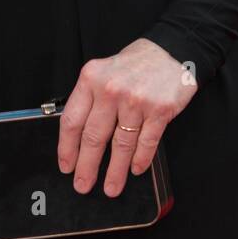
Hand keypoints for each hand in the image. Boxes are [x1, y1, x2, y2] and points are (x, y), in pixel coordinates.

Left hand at [57, 37, 196, 198]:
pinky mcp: (159, 109)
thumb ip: (91, 99)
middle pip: (94, 137)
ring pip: (121, 145)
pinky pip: (146, 142)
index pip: (72, 120)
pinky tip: (135, 170)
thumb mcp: (103, 72)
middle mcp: (111, 90)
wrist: (171, 51)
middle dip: (87, 166)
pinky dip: (140, 159)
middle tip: (82, 185)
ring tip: (111, 187)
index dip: (67, 148)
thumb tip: (78, 138)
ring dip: (115, 171)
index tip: (66, 165)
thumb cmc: (134, 64)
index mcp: (91, 78)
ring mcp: (136, 100)